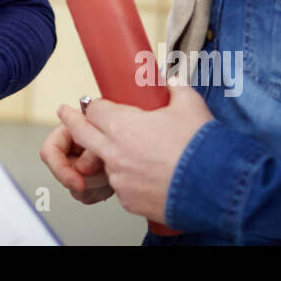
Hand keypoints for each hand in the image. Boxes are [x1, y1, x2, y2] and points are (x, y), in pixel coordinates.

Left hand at [54, 78, 212, 223]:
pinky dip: (130, 179)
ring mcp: (119, 179)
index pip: (94, 110)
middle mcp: (114, 153)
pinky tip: (148, 175)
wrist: (217, 186)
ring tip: (133, 153)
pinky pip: (123, 186)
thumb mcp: (189, 104)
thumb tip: (171, 79)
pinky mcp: (129, 201)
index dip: (95, 105)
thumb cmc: (201, 144)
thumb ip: (175, 87)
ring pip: (106, 163)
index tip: (93, 103)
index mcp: (122, 126)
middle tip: (63, 113)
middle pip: (82, 133)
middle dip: (71, 121)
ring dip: (111, 155)